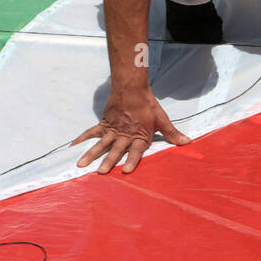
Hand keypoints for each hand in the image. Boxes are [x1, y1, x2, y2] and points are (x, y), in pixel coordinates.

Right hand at [74, 87, 190, 174]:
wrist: (132, 88)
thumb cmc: (148, 105)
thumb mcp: (162, 119)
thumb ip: (172, 134)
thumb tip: (187, 142)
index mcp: (139, 136)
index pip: (136, 151)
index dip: (131, 161)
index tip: (125, 171)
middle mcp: (124, 135)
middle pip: (116, 150)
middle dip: (108, 161)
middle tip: (100, 172)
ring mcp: (112, 129)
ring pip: (101, 144)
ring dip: (91, 154)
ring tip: (81, 164)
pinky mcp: (104, 123)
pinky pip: (91, 132)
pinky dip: (82, 138)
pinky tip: (73, 146)